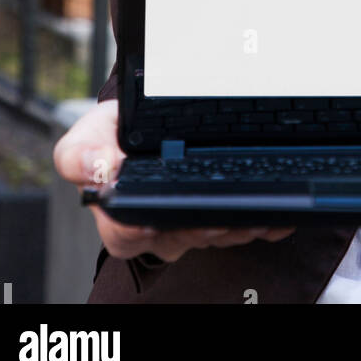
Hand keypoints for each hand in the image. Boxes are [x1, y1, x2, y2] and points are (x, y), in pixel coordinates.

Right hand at [54, 99, 294, 262]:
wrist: (147, 122)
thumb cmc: (116, 134)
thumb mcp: (89, 133)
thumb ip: (81, 153)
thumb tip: (96, 169)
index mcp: (119, 213)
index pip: (125, 234)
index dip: (140, 230)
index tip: (154, 220)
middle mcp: (155, 226)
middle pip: (179, 238)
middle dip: (201, 227)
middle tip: (218, 215)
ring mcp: (190, 224)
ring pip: (215, 236)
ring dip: (236, 226)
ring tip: (255, 212)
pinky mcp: (221, 217)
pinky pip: (242, 228)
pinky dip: (264, 223)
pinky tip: (278, 216)